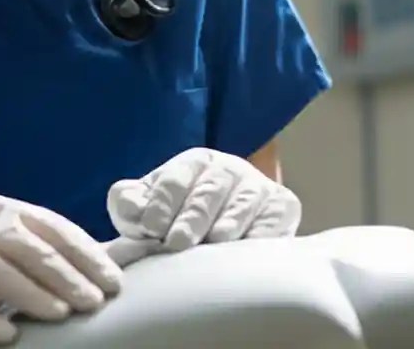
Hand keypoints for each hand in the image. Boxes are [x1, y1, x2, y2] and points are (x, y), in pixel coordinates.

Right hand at [0, 193, 124, 348]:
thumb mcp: (6, 251)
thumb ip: (44, 253)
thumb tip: (104, 275)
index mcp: (4, 212)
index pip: (52, 228)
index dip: (86, 255)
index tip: (113, 283)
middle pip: (25, 246)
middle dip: (64, 274)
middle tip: (93, 301)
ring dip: (30, 292)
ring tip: (61, 314)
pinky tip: (10, 334)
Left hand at [107, 147, 301, 251]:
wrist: (228, 231)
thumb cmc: (178, 218)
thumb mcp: (147, 208)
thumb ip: (129, 204)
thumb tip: (131, 209)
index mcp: (193, 163)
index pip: (175, 179)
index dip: (162, 203)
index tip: (151, 228)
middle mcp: (227, 169)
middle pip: (209, 190)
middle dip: (192, 217)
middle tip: (177, 242)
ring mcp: (257, 187)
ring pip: (243, 203)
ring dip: (228, 223)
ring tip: (215, 242)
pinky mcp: (283, 206)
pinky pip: (274, 219)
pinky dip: (262, 233)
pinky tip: (247, 249)